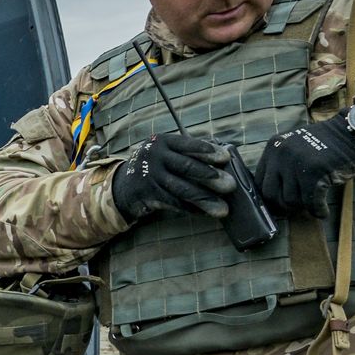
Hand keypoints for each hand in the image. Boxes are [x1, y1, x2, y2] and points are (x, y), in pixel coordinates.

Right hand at [110, 133, 237, 223]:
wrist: (123, 184)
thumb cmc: (155, 165)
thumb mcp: (167, 152)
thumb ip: (188, 153)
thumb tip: (223, 158)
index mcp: (163, 141)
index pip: (188, 145)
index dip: (208, 151)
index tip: (226, 158)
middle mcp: (155, 157)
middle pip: (186, 167)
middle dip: (211, 177)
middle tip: (230, 185)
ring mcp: (150, 176)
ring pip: (181, 189)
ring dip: (205, 199)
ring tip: (223, 209)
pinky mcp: (148, 195)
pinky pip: (174, 203)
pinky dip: (192, 209)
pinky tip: (206, 213)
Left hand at [255, 110, 354, 218]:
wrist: (353, 133)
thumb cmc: (325, 144)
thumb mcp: (294, 147)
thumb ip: (280, 166)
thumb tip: (272, 198)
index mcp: (273, 148)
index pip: (259, 182)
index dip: (270, 197)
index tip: (280, 203)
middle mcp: (281, 155)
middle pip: (271, 195)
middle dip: (284, 205)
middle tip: (297, 207)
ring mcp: (297, 164)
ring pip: (291, 201)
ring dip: (304, 207)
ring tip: (313, 203)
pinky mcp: (315, 174)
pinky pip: (311, 203)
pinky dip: (318, 211)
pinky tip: (323, 211)